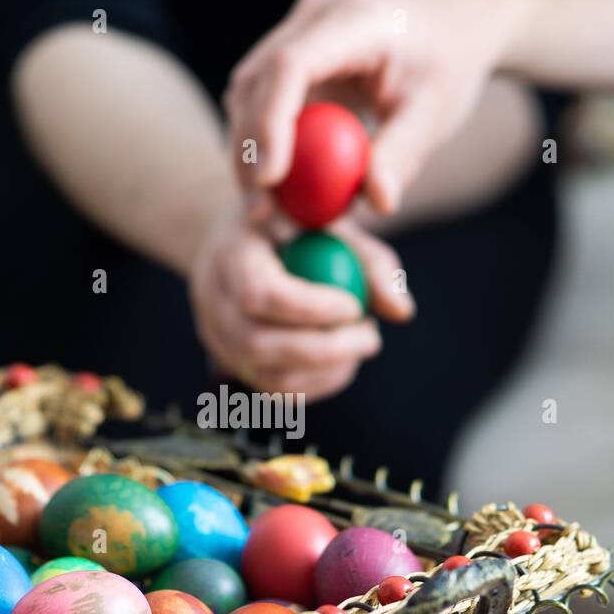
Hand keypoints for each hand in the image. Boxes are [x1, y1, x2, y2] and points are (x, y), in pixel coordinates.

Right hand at [189, 201, 411, 400]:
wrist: (255, 238)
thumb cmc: (304, 223)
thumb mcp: (338, 226)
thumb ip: (373, 262)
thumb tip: (402, 311)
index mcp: (229, 252)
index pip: (260, 294)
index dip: (310, 308)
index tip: (354, 306)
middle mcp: (211, 299)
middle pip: (258, 345)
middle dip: (324, 349)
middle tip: (370, 336)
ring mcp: (216, 336)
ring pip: (268, 377)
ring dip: (326, 370)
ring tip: (361, 343)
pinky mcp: (232, 361)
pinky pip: (276, 390)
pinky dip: (319, 382)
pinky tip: (344, 358)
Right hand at [225, 0, 526, 212]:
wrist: (451, 26)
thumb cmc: (449, 65)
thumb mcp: (434, 111)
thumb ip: (403, 154)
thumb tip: (379, 204)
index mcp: (353, 20)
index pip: (291, 65)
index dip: (269, 122)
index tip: (269, 181)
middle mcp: (314, 17)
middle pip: (255, 79)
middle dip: (248, 147)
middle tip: (259, 210)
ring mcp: (297, 31)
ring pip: (247, 90)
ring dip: (248, 148)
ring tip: (266, 205)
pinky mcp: (292, 54)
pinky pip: (261, 98)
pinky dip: (262, 141)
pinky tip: (277, 183)